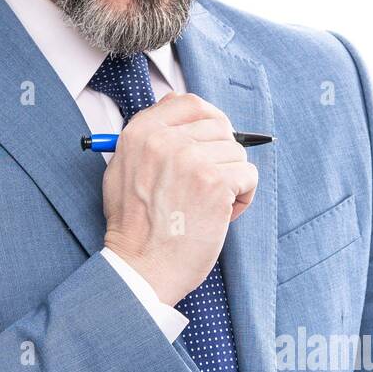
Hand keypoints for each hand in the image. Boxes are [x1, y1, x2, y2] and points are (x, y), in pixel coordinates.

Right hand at [102, 92, 259, 305]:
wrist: (141, 267)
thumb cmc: (135, 228)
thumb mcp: (123, 169)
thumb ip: (148, 139)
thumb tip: (178, 112)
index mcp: (141, 132)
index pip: (191, 103)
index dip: (211, 120)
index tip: (216, 141)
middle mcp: (165, 140)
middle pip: (220, 128)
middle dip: (223, 157)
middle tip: (210, 187)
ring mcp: (191, 159)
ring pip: (237, 153)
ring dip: (233, 180)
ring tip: (211, 206)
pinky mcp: (215, 183)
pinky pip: (249, 175)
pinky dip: (243, 198)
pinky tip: (223, 215)